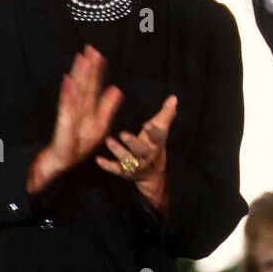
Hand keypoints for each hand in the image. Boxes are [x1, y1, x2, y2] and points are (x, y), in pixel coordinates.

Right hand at [28, 46, 123, 192]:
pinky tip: (68, 81)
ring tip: (81, 58)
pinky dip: (67, 93)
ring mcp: (70, 112)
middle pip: (84, 83)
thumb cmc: (80, 142)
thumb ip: (107, 107)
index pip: (93, 84)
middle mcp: (78, 106)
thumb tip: (117, 89)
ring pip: (76, 90)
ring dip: (78, 74)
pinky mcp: (64, 121)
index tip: (100, 55)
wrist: (62, 159)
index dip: (96, 71)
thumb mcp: (100, 124)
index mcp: (88, 106)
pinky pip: (66, 106)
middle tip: (90, 48)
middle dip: (87, 66)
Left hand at [97, 94, 177, 215]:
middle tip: (123, 134)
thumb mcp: (161, 130)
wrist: (153, 173)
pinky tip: (98, 159)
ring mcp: (136, 166)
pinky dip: (107, 165)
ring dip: (118, 151)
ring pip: (128, 160)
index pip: (157, 137)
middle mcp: (147, 156)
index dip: (152, 131)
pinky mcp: (125, 173)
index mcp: (156, 144)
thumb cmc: (154, 145)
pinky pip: (117, 170)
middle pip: (141, 150)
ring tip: (108, 140)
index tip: (146, 124)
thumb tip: (174, 97)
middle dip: (133, 143)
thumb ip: (166, 114)